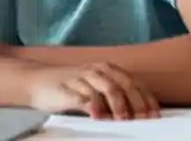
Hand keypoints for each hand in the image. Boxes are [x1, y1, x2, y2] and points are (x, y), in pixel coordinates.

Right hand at [27, 62, 159, 120]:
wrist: (36, 82)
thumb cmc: (70, 88)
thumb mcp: (95, 90)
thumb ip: (114, 98)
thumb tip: (138, 114)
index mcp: (107, 70)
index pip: (133, 82)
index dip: (145, 98)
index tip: (154, 114)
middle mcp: (96, 70)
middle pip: (122, 84)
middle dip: (135, 103)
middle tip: (142, 119)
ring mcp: (82, 77)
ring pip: (106, 87)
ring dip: (117, 104)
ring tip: (122, 119)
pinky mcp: (67, 88)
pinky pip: (82, 95)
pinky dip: (92, 105)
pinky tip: (97, 115)